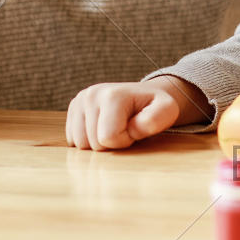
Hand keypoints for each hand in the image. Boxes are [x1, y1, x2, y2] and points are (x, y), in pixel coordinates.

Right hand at [66, 77, 198, 149]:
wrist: (144, 97)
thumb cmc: (155, 107)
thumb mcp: (167, 110)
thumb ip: (157, 119)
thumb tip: (134, 128)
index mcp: (111, 95)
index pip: (108, 138)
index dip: (124, 140)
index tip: (134, 128)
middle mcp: (91, 94)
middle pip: (93, 143)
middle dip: (112, 143)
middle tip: (124, 128)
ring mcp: (79, 100)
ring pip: (81, 144)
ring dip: (99, 142)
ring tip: (114, 128)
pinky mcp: (73, 108)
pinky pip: (72, 140)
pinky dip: (88, 140)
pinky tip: (102, 128)